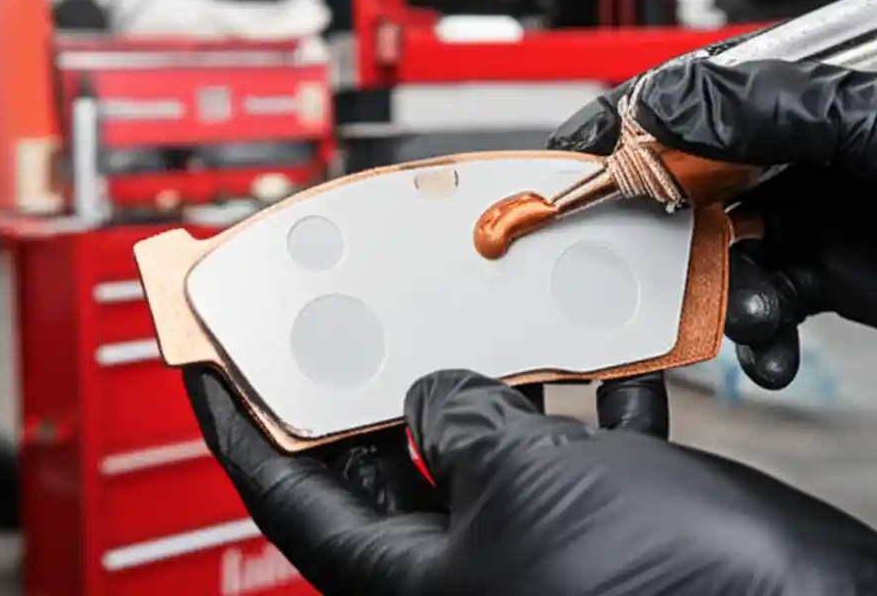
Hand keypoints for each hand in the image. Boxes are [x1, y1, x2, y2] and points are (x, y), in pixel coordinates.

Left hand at [185, 367, 876, 595]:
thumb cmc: (669, 594)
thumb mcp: (523, 484)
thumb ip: (458, 423)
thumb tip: (436, 396)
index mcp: (412, 583)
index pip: (285, 493)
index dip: (237, 417)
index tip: (207, 354)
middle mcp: (465, 569)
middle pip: (377, 461)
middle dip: (361, 380)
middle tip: (342, 312)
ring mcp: (537, 547)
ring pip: (481, 447)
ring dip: (481, 376)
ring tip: (466, 309)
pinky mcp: (606, 529)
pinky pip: (573, 452)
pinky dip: (578, 398)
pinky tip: (592, 350)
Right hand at [550, 56, 876, 395]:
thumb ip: (781, 112)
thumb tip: (674, 98)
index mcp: (835, 84)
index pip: (707, 91)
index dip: (634, 124)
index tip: (578, 162)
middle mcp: (825, 142)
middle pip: (703, 173)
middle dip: (661, 218)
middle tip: (625, 258)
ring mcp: (833, 210)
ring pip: (729, 246)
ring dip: (717, 287)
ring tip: (748, 314)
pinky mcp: (846, 274)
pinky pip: (770, 297)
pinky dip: (757, 329)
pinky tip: (772, 348)